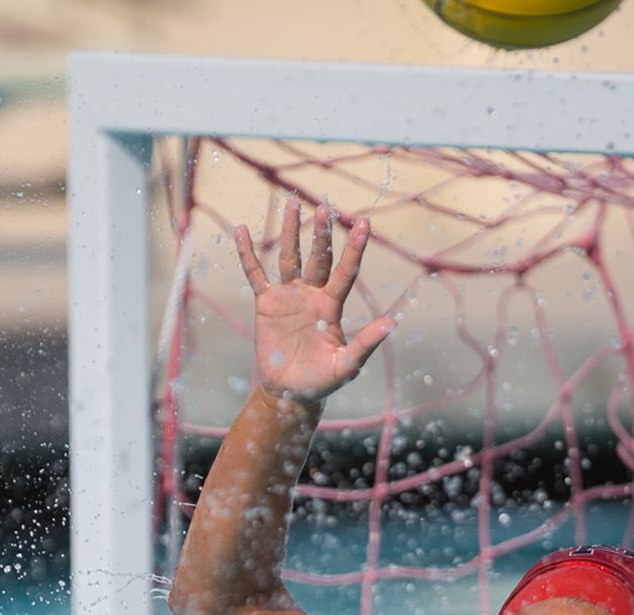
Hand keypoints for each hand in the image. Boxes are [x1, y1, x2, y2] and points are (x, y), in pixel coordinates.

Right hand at [235, 201, 395, 404]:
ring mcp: (289, 296)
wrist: (290, 391)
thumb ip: (366, 344)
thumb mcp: (347, 365)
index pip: (345, 272)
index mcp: (332, 306)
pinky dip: (247, 253)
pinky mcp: (266, 303)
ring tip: (292, 204)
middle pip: (317, 258)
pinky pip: (255, 274)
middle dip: (320, 234)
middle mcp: (312, 295)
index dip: (354, 249)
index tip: (363, 223)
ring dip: (290, 233)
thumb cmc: (322, 381)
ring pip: (289, 258)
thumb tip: (392, 324)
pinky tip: (241, 230)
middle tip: (323, 207)